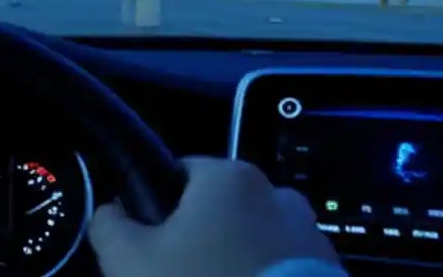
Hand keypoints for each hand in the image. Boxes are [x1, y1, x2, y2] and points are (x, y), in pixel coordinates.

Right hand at [89, 157, 339, 276]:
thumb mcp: (128, 261)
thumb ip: (108, 225)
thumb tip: (113, 212)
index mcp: (230, 176)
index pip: (180, 174)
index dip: (158, 210)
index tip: (151, 248)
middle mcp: (278, 194)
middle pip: (219, 212)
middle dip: (201, 241)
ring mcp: (312, 236)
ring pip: (254, 243)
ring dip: (237, 265)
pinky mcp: (334, 274)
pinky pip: (284, 272)